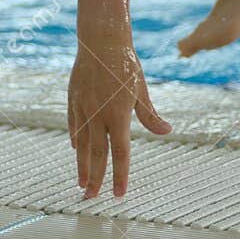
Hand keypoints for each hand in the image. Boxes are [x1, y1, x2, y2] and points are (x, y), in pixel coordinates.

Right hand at [68, 36, 170, 198]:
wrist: (101, 40)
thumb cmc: (125, 63)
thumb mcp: (141, 88)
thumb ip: (150, 115)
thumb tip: (166, 131)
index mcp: (119, 114)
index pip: (120, 153)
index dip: (120, 175)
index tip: (119, 194)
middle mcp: (99, 115)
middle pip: (97, 155)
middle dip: (95, 178)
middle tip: (92, 198)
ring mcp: (83, 108)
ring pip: (81, 144)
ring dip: (82, 165)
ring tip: (81, 183)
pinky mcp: (73, 100)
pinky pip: (74, 126)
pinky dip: (75, 140)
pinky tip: (76, 150)